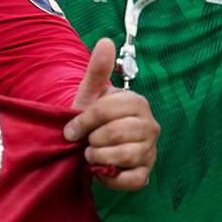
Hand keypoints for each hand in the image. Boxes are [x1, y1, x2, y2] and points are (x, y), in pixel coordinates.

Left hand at [63, 37, 159, 190]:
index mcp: (137, 103)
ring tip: (91, 153)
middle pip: (115, 134)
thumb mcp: (91, 92)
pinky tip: (100, 170)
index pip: (106, 111)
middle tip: (84, 141)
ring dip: (98, 157)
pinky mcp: (146, 173)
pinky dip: (110, 178)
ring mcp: (151, 150)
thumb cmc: (92, 116)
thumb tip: (106, 41)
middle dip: (92, 139)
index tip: (70, 129)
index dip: (83, 121)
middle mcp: (150, 126)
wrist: (92, 141)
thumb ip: (98, 70)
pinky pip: (131, 180)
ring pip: (123, 156)